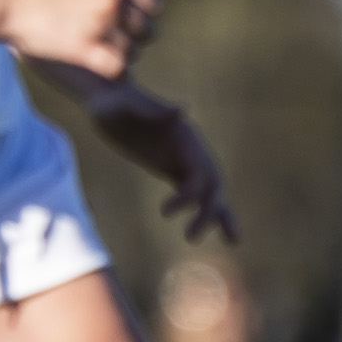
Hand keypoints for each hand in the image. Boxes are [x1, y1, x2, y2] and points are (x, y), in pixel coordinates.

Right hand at [0, 0, 154, 77]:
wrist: (10, 0)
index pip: (155, 3)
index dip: (143, 12)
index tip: (125, 18)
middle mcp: (113, 2)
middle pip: (147, 31)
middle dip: (133, 36)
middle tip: (110, 36)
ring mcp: (100, 27)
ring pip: (133, 53)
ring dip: (120, 55)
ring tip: (99, 49)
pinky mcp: (84, 51)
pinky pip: (118, 70)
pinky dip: (113, 71)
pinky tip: (98, 64)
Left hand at [77, 77, 237, 243]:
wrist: (107, 100)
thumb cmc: (112, 103)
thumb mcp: (123, 106)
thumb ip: (151, 109)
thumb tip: (182, 111)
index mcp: (184, 135)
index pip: (198, 170)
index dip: (189, 193)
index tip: (164, 212)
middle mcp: (190, 148)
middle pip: (211, 184)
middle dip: (208, 211)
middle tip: (190, 237)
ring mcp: (183, 158)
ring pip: (210, 190)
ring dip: (218, 214)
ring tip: (233, 241)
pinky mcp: (173, 167)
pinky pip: (194, 193)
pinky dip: (203, 211)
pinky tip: (203, 231)